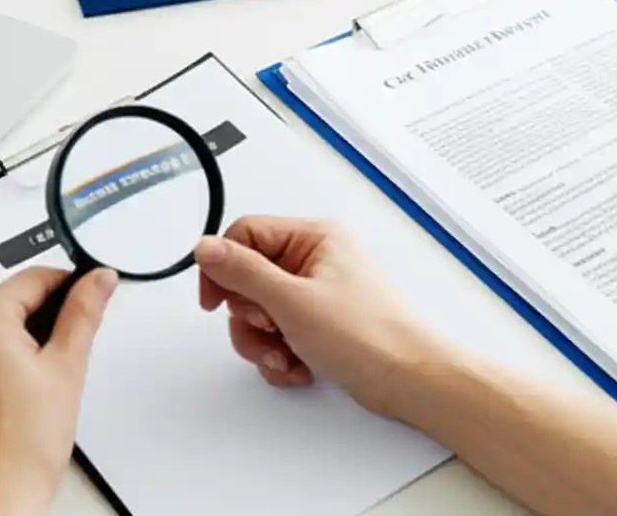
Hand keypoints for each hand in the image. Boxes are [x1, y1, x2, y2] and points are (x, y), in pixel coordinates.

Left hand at [0, 267, 117, 515]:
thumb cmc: (21, 449)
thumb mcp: (67, 369)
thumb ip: (83, 313)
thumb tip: (97, 279)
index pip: (33, 279)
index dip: (67, 286)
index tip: (85, 295)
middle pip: (4, 306)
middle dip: (35, 324)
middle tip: (60, 362)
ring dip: (5, 347)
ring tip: (28, 391)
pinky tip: (1, 402)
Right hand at [195, 216, 447, 418]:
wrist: (411, 380)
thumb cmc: (369, 334)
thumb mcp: (292, 300)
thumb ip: (242, 272)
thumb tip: (205, 247)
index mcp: (312, 238)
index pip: (244, 236)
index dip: (222, 268)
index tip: (213, 301)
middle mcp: (313, 261)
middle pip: (246, 280)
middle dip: (249, 317)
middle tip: (269, 328)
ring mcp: (314, 295)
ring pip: (257, 312)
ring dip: (262, 342)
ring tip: (285, 358)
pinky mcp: (317, 325)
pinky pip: (275, 336)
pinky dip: (279, 356)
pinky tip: (300, 368)